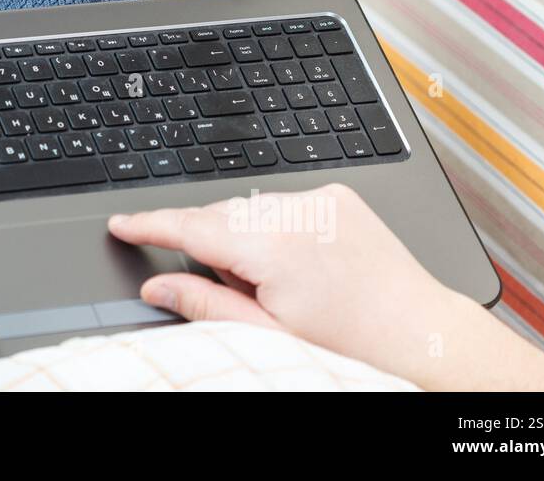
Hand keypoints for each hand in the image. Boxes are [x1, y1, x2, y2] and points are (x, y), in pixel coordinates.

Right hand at [108, 183, 543, 391]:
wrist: (421, 336)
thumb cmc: (352, 346)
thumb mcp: (268, 335)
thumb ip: (205, 304)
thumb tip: (157, 285)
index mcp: (274, 248)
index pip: (193, 226)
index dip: (150, 225)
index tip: (121, 223)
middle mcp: (298, 212)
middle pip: (220, 214)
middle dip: (203, 239)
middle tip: (215, 282)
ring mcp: (322, 199)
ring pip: (250, 206)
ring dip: (239, 233)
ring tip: (266, 282)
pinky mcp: (340, 197)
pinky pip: (284, 203)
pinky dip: (272, 225)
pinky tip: (291, 262)